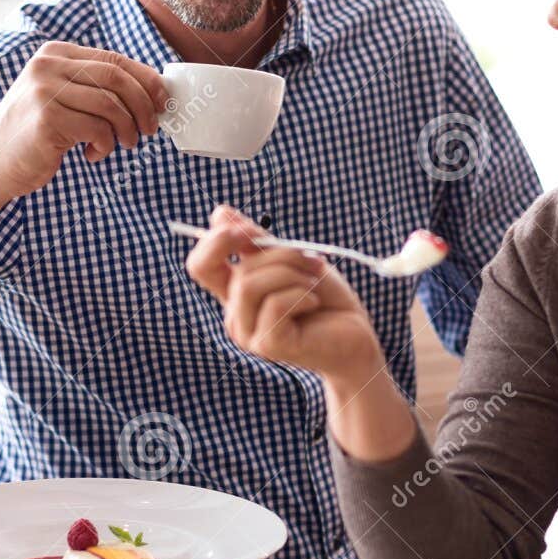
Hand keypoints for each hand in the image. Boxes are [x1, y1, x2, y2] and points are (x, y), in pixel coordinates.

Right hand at [0, 41, 168, 198]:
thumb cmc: (36, 134)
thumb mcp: (63, 98)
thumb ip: (95, 87)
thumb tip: (153, 90)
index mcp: (55, 53)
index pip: (114, 59)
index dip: (146, 80)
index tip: (163, 101)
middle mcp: (48, 66)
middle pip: (117, 78)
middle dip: (143, 105)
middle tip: (150, 129)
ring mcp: (44, 91)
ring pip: (111, 105)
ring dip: (127, 130)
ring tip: (123, 145)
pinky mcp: (47, 119)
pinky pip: (98, 129)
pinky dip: (105, 146)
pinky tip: (92, 155)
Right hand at [184, 206, 384, 386]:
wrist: (356, 336)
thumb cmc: (326, 299)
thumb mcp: (291, 261)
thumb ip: (256, 243)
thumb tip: (220, 213)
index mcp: (236, 294)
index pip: (200, 265)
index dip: (217, 241)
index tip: (251, 232)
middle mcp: (236, 315)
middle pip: (239, 269)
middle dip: (280, 254)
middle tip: (313, 260)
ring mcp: (249, 334)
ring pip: (251, 285)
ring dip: (291, 274)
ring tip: (314, 283)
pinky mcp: (268, 345)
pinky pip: (275, 304)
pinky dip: (301, 294)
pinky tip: (314, 303)